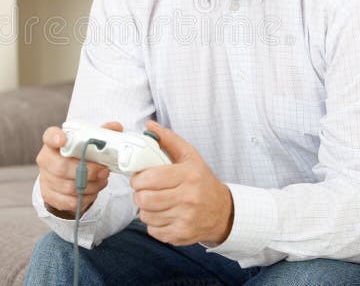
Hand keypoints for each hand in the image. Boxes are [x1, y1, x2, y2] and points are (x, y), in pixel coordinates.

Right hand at [35, 121, 122, 218]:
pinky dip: (86, 198)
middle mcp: (46, 160)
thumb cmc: (77, 156)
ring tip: (102, 181)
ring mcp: (46, 179)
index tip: (63, 140)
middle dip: (87, 171)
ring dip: (90, 186)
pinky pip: (69, 201)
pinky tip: (92, 191)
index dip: (55, 138)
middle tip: (103, 171)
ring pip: (68, 186)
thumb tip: (116, 127)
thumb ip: (102, 134)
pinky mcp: (50, 196)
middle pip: (61, 167)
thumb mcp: (88, 143)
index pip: (50, 136)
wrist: (66, 177)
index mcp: (54, 143)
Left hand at [130, 121, 233, 245]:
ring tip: (154, 202)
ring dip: (145, 209)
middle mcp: (188, 198)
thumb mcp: (190, 156)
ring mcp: (185, 219)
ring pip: (146, 216)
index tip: (138, 177)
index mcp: (188, 175)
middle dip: (138, 194)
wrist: (222, 211)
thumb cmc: (202, 181)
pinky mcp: (181, 235)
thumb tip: (149, 126)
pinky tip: (162, 214)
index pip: (150, 178)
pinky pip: (153, 230)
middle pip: (145, 199)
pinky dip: (153, 223)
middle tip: (143, 190)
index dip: (137, 178)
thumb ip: (168, 140)